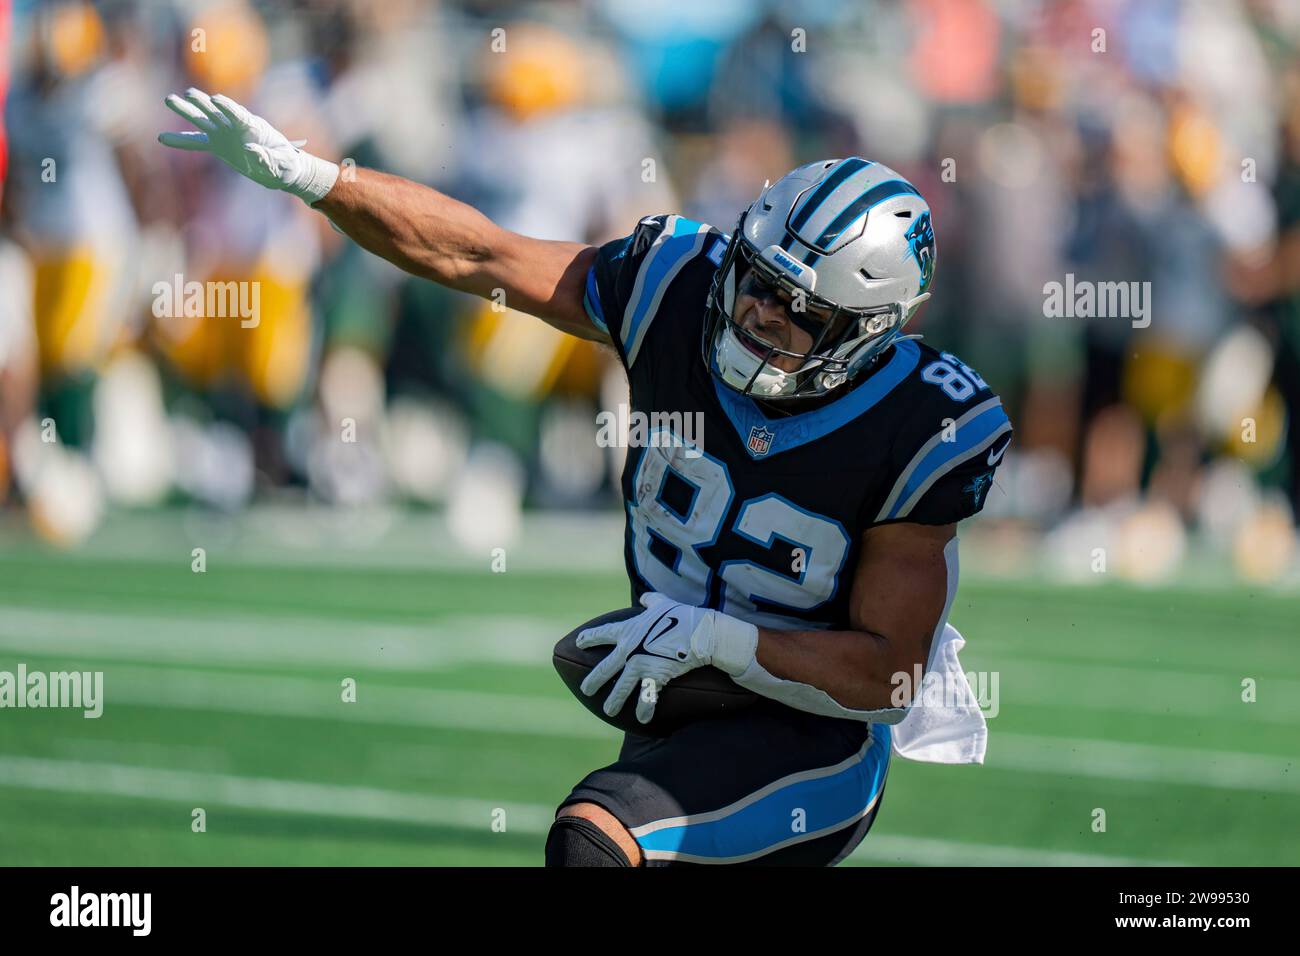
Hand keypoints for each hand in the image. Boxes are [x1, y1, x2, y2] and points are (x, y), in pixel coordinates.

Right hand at [158, 88, 337, 203]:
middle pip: (217, 112)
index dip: (228, 108)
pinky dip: (181, 141)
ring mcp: (225, 134)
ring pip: (203, 120)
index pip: (239, 114)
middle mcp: (236, 126)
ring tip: (170, 99)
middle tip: (188, 94)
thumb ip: (268, 159)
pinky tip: (162, 138)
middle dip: (203, 103)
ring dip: (188, 110)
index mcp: (254, 128)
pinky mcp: (218, 145)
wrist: (282, 169)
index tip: (216, 100)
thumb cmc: (286, 165)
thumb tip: (250, 151)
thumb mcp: (282, 165)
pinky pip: (197, 142)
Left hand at [576, 593, 757, 724]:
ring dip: (614, 700)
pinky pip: (647, 696)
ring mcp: (640, 664)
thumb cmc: (681, 615)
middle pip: (606, 667)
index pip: (603, 633)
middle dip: (594, 680)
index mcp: (628, 629)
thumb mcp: (662, 603)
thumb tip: (644, 598)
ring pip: (622, 686)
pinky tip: (642, 719)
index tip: (578, 643)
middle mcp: (629, 649)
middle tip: (585, 690)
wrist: (698, 632)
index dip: (590, 638)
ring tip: (608, 710)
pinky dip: (645, 708)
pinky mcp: (655, 676)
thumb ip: (650, 601)